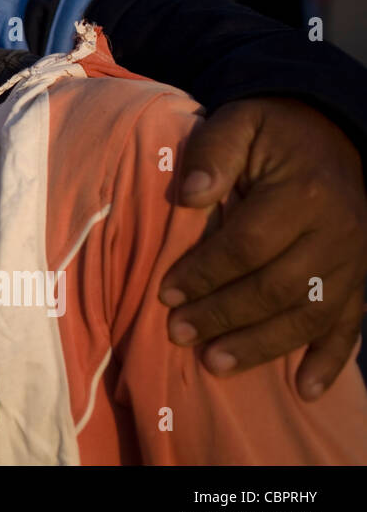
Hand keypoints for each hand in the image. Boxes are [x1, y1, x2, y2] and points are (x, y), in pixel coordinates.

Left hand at [158, 97, 366, 399]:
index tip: (165, 292)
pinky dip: (330, 360)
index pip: (247, 245)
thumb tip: (188, 196)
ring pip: (310, 315)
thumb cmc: (273, 131)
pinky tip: (307, 390)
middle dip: (223, 315)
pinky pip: (350, 326)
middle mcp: (337, 232)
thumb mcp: (240, 122)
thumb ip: (213, 152)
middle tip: (178, 333)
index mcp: (303, 193)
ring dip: (262, 345)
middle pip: (277, 287)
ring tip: (215, 363)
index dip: (204, 272)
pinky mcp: (362, 279)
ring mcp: (355, 261)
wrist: (334, 131)